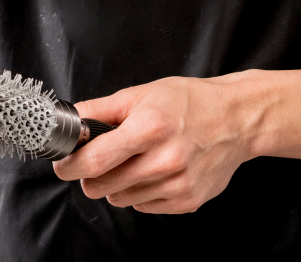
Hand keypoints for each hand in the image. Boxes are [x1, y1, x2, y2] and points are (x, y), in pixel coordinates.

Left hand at [52, 72, 260, 213]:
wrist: (236, 119)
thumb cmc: (189, 102)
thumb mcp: (143, 93)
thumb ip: (101, 109)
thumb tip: (69, 120)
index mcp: (150, 128)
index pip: (94, 161)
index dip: (70, 165)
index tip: (63, 163)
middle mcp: (164, 160)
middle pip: (102, 186)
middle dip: (91, 175)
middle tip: (101, 158)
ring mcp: (177, 184)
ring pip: (120, 199)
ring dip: (117, 183)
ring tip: (136, 159)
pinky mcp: (187, 202)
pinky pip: (143, 206)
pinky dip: (140, 192)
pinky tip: (155, 170)